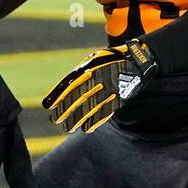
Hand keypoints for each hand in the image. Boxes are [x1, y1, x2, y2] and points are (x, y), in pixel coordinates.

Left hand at [42, 40, 157, 133]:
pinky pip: (106, 112)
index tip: (48, 105)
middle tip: (55, 120)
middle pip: (79, 98)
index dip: (59, 95)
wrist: (138, 60)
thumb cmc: (112, 58)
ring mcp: (110, 90)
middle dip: (66, 110)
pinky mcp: (120, 98)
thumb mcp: (95, 58)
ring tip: (67, 127)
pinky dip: (96, 121)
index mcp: (92, 68)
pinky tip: (87, 129)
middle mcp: (100, 80)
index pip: (71, 84)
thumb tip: (66, 86)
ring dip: (78, 119)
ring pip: (91, 107)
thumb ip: (81, 71)